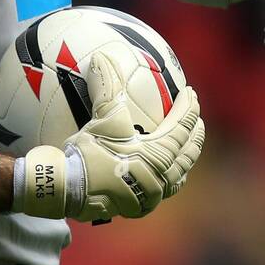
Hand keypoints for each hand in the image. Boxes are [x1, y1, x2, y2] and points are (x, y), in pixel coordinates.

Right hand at [15, 42, 204, 221]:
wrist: (67, 189)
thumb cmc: (87, 153)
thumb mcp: (101, 117)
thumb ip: (106, 85)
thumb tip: (103, 57)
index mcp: (158, 154)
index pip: (182, 126)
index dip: (189, 107)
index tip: (190, 92)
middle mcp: (160, 177)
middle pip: (188, 153)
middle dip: (195, 134)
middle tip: (197, 120)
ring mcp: (151, 196)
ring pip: (178, 176)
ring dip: (184, 159)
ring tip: (185, 147)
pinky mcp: (138, 207)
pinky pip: (162, 191)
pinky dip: (168, 178)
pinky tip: (162, 173)